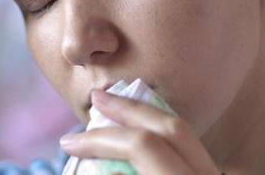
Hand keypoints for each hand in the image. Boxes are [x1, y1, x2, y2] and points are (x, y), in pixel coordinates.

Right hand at [60, 89, 221, 174]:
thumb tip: (95, 164)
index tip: (70, 143)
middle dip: (128, 109)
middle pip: (172, 126)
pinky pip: (194, 150)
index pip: (143, 146)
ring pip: (187, 133)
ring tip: (118, 112)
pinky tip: (145, 135)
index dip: (101, 140)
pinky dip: (165, 138)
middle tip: (97, 99)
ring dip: (148, 119)